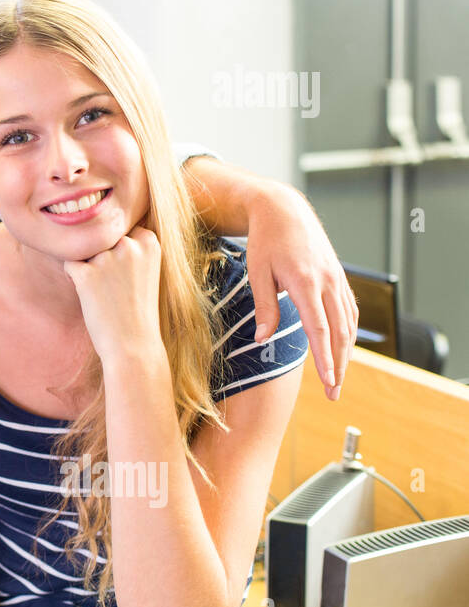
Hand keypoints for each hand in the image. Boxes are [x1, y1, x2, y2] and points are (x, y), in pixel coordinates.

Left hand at [63, 226, 163, 365]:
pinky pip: (69, 263)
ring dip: (88, 267)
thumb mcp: (145, 269)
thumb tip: (99, 225)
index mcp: (149, 241)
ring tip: (104, 292)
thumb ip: (131, 245)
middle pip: (100, 237)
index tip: (127, 273)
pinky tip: (89, 293)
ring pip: (84, 249)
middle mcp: (129, 245)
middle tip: (114, 286)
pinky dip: (74, 276)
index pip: (119, 228)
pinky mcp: (86, 274)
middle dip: (101, 256)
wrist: (133, 345)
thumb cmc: (137, 308)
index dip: (117, 250)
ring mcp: (108, 258)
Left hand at [245, 183, 357, 399]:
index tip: (329, 383)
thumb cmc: (265, 242)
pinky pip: (349, 310)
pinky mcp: (339, 278)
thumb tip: (263, 340)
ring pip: (348, 324)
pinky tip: (343, 349)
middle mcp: (328, 282)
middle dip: (339, 366)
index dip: (325, 359)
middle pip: (340, 333)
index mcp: (306, 283)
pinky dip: (348, 333)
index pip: (321, 330)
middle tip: (334, 394)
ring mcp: (338, 280)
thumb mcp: (257, 273)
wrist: (284, 211)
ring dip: (345, 353)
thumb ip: (265, 308)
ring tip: (338, 378)